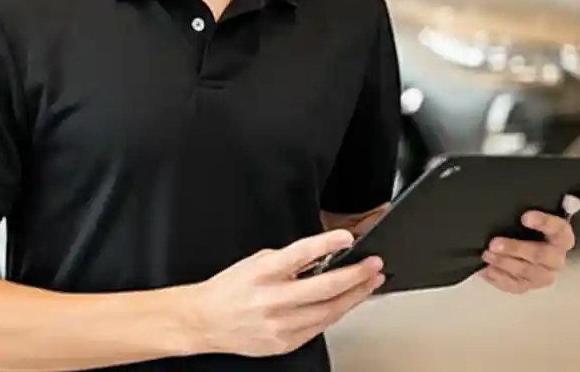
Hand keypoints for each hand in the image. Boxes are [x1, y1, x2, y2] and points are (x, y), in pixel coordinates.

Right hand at [187, 229, 385, 357]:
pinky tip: (347, 303)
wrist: (206, 320)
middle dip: (355, 275)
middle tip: (373, 264)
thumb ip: (287, 260)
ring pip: (328, 311)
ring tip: (370, 283)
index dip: (325, 244)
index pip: (299, 255)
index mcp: (262, 273)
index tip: (345, 237)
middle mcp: (272, 300)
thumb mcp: (255, 262)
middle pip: (323, 288)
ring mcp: (280, 324)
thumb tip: (320, 256)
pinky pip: (319, 327)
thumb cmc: (230, 290)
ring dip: (355, 295)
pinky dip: (336, 312)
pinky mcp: (285, 342)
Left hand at [479, 179, 579, 293]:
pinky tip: (487, 269)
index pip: (560, 230)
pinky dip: (499, 278)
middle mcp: (556, 258)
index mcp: (563, 238)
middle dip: (516, 249)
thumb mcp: (548, 209)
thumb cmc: (536, 227)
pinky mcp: (527, 286)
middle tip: (495, 243)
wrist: (527, 246)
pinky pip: (514, 286)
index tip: (526, 216)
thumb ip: (570, 198)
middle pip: (540, 256)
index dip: (544, 223)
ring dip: (505, 263)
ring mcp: (542, 275)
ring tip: (488, 253)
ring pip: (526, 273)